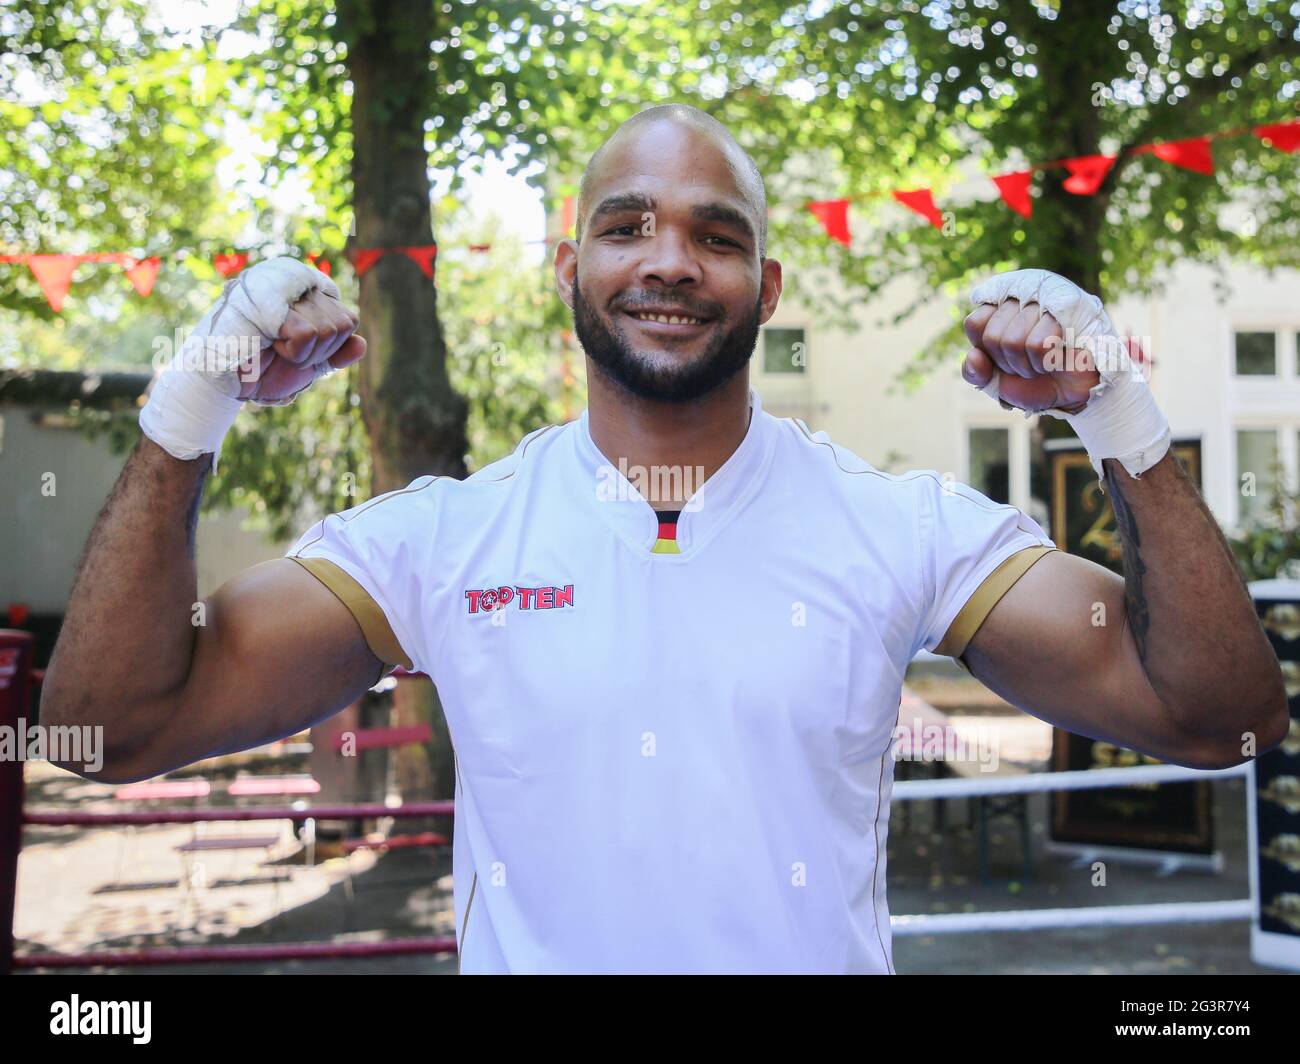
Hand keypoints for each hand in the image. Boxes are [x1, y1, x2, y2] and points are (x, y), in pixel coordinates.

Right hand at [238, 287, 366, 402]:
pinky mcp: (271, 299)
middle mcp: (297, 279)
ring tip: (275, 345)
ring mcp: (284, 285)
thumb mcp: (309, 362)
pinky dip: (294, 350)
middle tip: (285, 349)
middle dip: (319, 350)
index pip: (348, 319)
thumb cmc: (262, 366)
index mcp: (307, 287)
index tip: (300, 347)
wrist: (225, 380)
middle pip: (343, 325)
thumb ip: (337, 352)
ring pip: (329, 329)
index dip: (330, 345)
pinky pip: (309, 334)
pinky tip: (269, 343)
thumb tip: (361, 345)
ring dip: (305, 351)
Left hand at [961, 298, 1098, 414]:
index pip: (975, 323)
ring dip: (1027, 364)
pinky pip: (1037, 344)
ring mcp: (1045, 300)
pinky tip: (1058, 356)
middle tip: (1028, 362)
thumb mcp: (996, 381)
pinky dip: (1045, 361)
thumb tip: (974, 355)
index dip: (988, 350)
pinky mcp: (1068, 311)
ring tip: (1044, 360)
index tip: (1005, 357)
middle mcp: (1021, 296)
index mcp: (1000, 309)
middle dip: (1009, 361)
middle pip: (993, 335)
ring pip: (1013, 340)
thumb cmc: (1035, 381)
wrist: (1074, 393)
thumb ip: (975, 372)